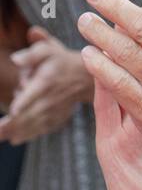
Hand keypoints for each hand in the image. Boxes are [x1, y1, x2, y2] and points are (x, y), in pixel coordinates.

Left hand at [0, 27, 93, 143]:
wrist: (86, 78)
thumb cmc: (62, 61)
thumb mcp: (48, 50)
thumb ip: (31, 54)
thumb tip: (15, 60)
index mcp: (46, 82)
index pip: (34, 94)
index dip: (24, 102)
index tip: (14, 112)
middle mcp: (50, 99)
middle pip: (30, 114)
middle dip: (13, 124)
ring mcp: (54, 110)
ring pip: (34, 124)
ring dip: (18, 132)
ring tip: (2, 138)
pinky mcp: (56, 117)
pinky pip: (42, 128)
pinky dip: (30, 134)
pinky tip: (15, 140)